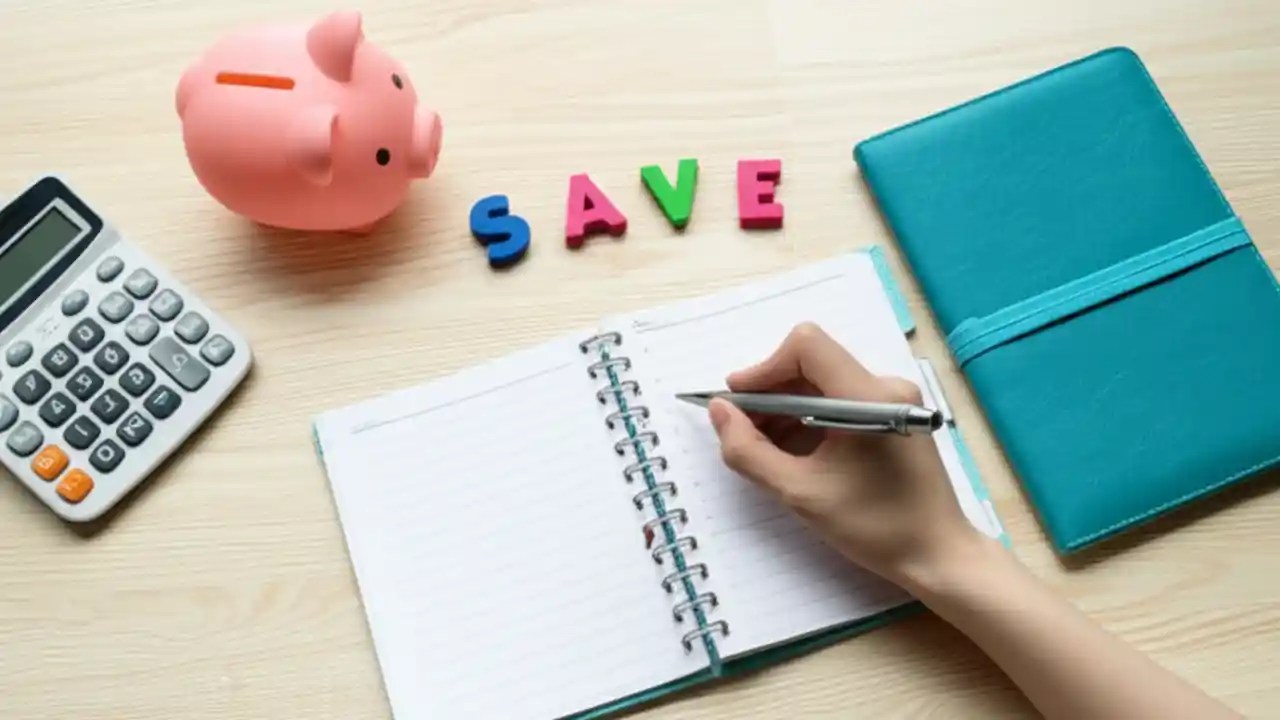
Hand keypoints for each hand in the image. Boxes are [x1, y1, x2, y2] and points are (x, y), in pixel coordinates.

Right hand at [706, 322, 984, 588]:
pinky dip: (810, 419)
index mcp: (867, 397)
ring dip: (787, 408)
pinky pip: (840, 401)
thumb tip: (719, 412)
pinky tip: (794, 452)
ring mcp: (893, 400)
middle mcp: (884, 386)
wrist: (938, 554)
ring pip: (823, 383)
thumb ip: (749, 451)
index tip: (738, 403)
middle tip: (742, 431)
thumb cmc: (875, 527)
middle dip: (770, 393)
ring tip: (764, 447)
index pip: (806, 346)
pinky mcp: (894, 416)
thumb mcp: (800, 493)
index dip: (764, 368)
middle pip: (812, 364)